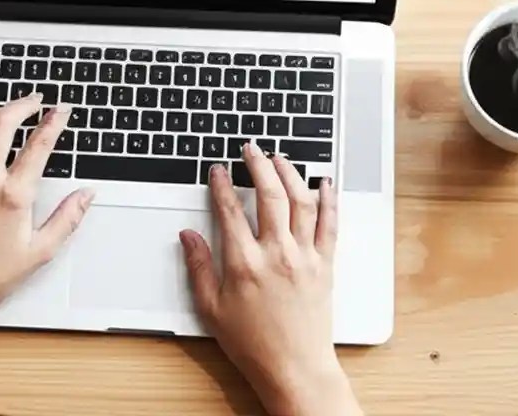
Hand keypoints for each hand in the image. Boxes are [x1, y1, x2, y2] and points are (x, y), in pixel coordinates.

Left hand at [0, 94, 94, 327]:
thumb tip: (86, 195)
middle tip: (33, 102)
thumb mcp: (38, 252)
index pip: (38, 145)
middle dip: (22, 106)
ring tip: (2, 112)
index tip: (61, 111)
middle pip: (3, 124)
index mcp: (12, 195)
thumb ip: (66, 219)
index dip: (53, 122)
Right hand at [180, 143, 359, 415]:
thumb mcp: (212, 308)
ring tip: (280, 157)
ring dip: (291, 173)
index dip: (222, 184)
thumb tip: (187, 237)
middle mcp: (277, 254)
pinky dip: (329, 200)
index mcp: (245, 263)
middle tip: (250, 149)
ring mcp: (305, 257)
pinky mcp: (326, 265)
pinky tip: (325, 183)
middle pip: (269, 194)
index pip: (230, 210)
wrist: (294, 367)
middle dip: (258, 164)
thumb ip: (199, 268)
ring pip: (301, 202)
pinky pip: (330, 224)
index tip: (218, 170)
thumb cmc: (253, 344)